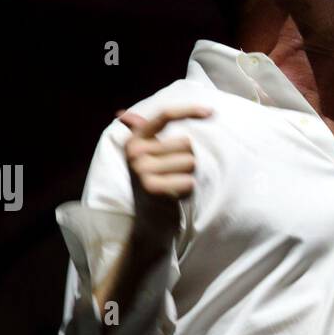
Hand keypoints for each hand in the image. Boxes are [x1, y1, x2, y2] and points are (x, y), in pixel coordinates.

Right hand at [115, 104, 211, 241]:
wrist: (149, 223)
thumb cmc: (153, 185)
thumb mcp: (143, 158)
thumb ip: (137, 133)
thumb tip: (122, 113)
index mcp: (135, 140)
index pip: (165, 115)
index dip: (189, 111)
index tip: (212, 112)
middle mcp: (135, 152)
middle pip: (186, 143)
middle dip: (187, 160)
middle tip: (171, 176)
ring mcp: (142, 170)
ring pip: (190, 161)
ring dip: (188, 175)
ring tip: (173, 185)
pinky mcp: (152, 188)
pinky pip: (189, 181)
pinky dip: (188, 190)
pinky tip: (175, 197)